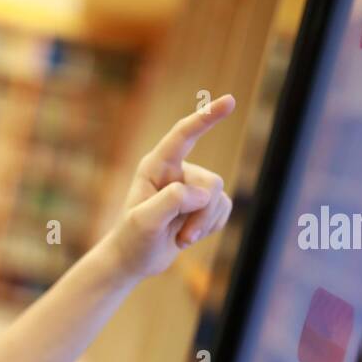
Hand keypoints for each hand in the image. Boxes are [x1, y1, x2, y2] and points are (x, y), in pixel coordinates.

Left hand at [99, 94, 235, 282]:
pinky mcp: (202, 204)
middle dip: (201, 214)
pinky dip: (211, 227)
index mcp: (156, 166)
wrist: (133, 261)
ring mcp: (190, 187)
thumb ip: (171, 201)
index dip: (206, 117)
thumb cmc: (132, 239)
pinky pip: (224, 209)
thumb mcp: (145, 221)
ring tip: (181, 238)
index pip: (183, 135)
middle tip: (183, 237)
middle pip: (210, 182)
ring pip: (218, 198)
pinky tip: (189, 236)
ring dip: (203, 224)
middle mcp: (175, 171)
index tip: (230, 101)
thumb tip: (202, 193)